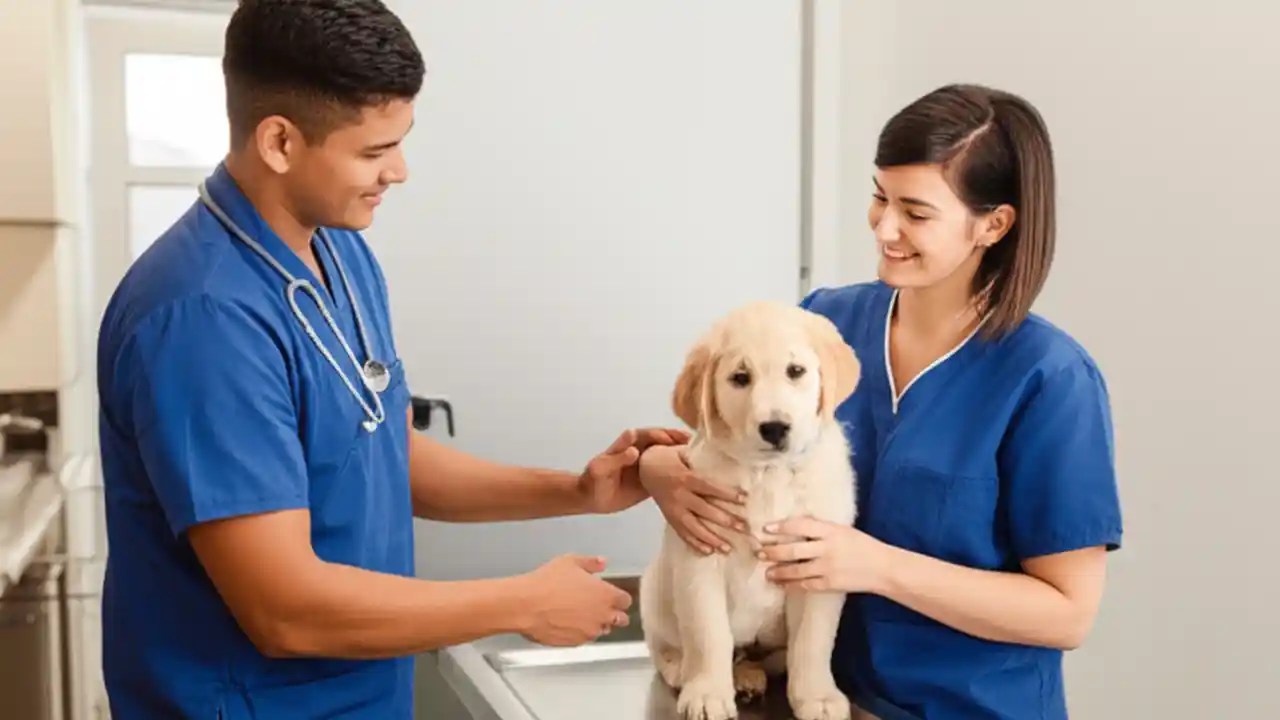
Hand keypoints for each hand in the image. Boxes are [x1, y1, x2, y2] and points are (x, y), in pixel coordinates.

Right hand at [517, 555, 633, 645]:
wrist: (526, 605)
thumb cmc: (547, 582)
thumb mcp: (570, 562)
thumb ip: (590, 563)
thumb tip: (601, 562)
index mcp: (605, 595)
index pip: (625, 601)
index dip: (619, 597)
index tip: (611, 594)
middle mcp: (602, 616)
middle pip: (620, 620)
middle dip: (614, 614)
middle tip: (600, 607)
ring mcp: (589, 632)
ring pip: (601, 630)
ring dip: (596, 624)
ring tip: (580, 614)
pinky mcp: (575, 643)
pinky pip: (583, 638)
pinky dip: (579, 632)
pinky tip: (566, 622)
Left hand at [579, 427, 690, 513]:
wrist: (590, 498)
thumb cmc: (593, 480)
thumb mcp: (600, 468)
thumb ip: (616, 458)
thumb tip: (635, 450)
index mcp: (630, 444)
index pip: (650, 435)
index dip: (665, 435)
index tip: (678, 439)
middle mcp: (642, 452)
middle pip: (665, 443)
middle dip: (680, 442)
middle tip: (697, 446)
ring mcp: (648, 466)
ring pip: (669, 458)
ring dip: (683, 458)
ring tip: (702, 462)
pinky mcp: (652, 482)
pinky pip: (668, 476)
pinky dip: (680, 476)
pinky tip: (695, 480)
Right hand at [638, 444, 747, 554]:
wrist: (644, 467)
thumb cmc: (668, 457)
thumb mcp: (682, 451)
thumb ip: (700, 456)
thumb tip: (724, 456)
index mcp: (685, 478)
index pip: (709, 487)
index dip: (726, 494)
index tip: (744, 500)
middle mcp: (679, 495)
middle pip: (704, 510)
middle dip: (724, 520)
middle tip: (742, 528)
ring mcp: (673, 509)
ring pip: (693, 527)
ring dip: (711, 538)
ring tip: (727, 548)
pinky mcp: (669, 518)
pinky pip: (682, 533)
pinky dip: (694, 543)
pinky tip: (708, 551)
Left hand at [757, 516, 889, 593]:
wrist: (883, 567)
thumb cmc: (862, 545)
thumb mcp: (842, 530)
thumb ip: (821, 529)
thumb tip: (793, 528)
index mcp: (831, 531)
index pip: (800, 526)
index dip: (781, 527)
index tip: (765, 528)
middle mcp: (827, 548)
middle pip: (793, 550)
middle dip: (773, 551)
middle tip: (759, 552)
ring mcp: (828, 568)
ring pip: (796, 570)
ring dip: (778, 571)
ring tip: (766, 572)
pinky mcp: (830, 584)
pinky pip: (805, 585)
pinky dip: (791, 585)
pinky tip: (781, 585)